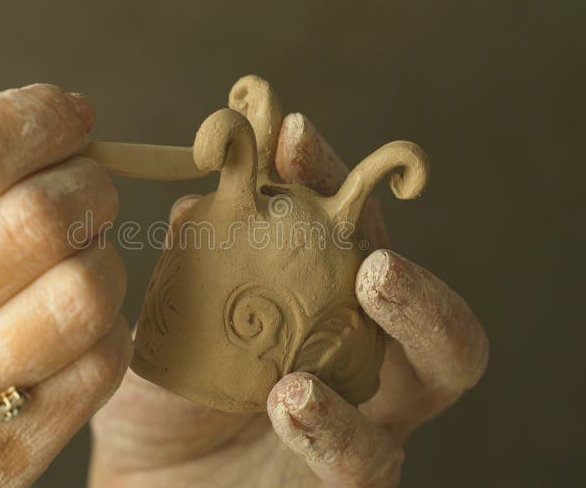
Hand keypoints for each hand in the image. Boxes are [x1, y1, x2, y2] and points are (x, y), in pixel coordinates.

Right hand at [0, 84, 131, 485]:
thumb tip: (31, 135)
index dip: (34, 119)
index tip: (66, 113)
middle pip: (36, 223)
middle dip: (86, 182)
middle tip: (86, 178)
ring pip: (81, 295)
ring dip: (101, 253)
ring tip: (80, 250)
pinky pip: (98, 367)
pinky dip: (106, 325)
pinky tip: (73, 316)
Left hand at [90, 114, 488, 486]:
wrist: (145, 486)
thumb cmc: (163, 400)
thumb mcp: (163, 326)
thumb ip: (187, 266)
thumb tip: (198, 198)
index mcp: (314, 295)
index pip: (339, 224)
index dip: (325, 175)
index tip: (291, 134)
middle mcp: (354, 345)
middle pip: (413, 288)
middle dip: (401, 238)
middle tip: (372, 233)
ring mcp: (366, 414)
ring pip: (440, 367)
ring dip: (417, 315)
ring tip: (374, 282)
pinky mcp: (353, 480)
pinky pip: (369, 458)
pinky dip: (338, 424)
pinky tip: (294, 397)